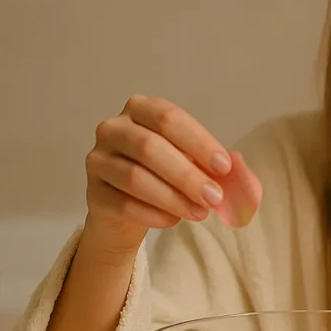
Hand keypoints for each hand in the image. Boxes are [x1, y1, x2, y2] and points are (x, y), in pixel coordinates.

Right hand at [84, 95, 261, 252]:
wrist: (128, 210)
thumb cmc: (166, 175)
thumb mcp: (192, 163)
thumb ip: (212, 164)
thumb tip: (238, 172)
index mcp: (140, 109)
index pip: (169, 118)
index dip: (199, 142)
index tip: (225, 166)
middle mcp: (113, 129)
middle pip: (150, 148)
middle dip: (188, 175)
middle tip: (215, 197)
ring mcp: (98, 160)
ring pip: (135, 178)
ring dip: (174, 198)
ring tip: (200, 212)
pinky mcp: (92, 193)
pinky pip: (123, 204)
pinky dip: (154, 214)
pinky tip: (174, 220)